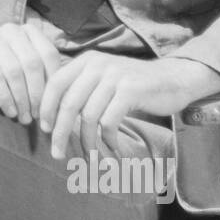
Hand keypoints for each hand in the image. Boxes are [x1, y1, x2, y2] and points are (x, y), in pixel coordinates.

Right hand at [0, 21, 63, 125]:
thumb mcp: (25, 68)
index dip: (53, 82)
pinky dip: (5, 97)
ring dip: (21, 99)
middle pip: (32, 64)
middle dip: (37, 94)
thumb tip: (63, 102)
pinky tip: (10, 112)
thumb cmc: (2, 70)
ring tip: (23, 118)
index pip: (49, 55)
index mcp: (29, 31)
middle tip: (37, 116)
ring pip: (14, 71)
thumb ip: (43, 77)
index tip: (53, 106)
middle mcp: (11, 30)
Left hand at [37, 54, 219, 161]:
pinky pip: (109, 122)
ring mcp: (114, 76)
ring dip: (87, 143)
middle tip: (57, 154)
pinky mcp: (131, 90)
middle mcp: (97, 65)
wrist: (173, 79)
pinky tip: (113, 150)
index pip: (55, 84)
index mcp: (86, 61)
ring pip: (89, 117)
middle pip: (69, 104)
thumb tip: (52, 119)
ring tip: (90, 159)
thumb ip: (80, 91)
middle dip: (61, 133)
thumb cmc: (133, 87)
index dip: (46, 108)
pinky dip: (108, 141)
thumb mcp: (103, 80)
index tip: (45, 130)